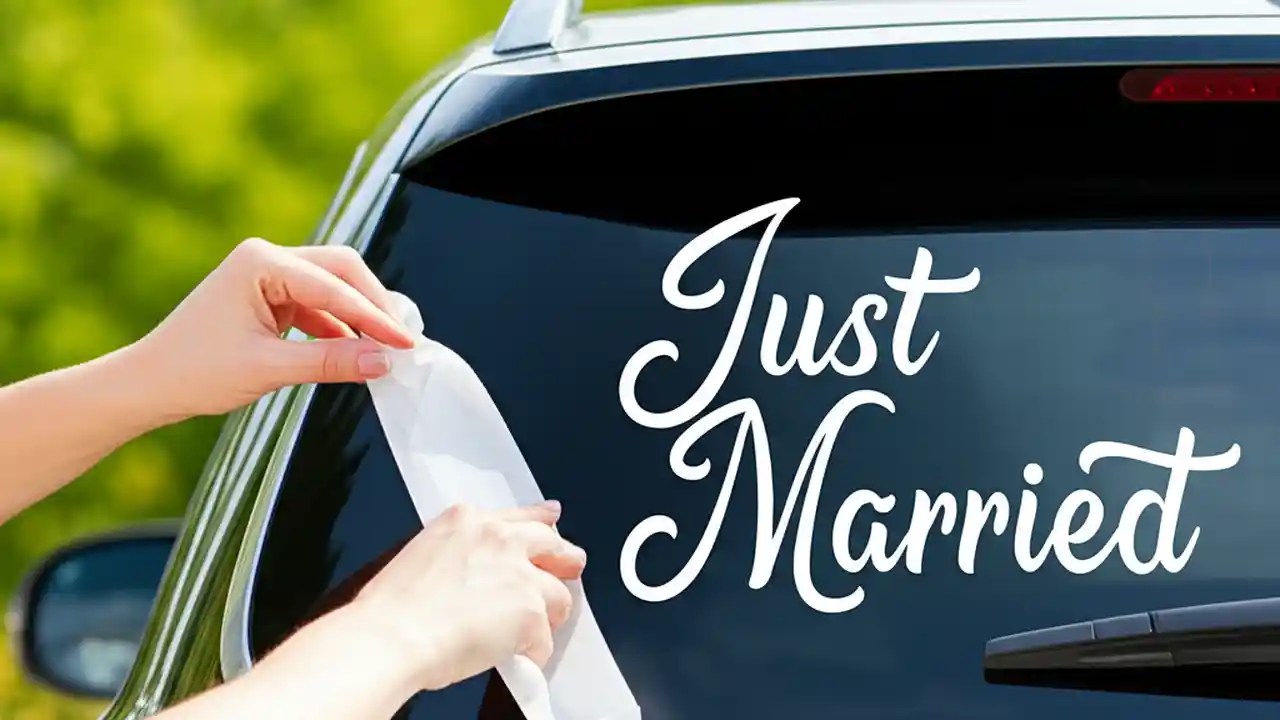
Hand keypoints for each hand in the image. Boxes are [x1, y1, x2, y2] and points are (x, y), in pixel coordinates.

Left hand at [135, 238, 414, 418]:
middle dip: (373, 305)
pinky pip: (319, 306)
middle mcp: (266, 259)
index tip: (405, 343)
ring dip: (358, 318)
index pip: (335, 286)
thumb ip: (330, 362)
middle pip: (342, 271)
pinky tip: (356, 353)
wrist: (149, 384)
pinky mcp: (270, 298)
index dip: (374, 316)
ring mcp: (268, 276)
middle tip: (402, 340)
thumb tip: (382, 362)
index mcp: (260, 263)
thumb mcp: (269, 368)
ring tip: (385, 350)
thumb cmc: (194, 372)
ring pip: (333, 288)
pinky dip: (339, 329)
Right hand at [350, 501, 586, 691]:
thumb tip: (479, 576)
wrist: (390, 636)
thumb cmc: (391, 607)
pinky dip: (533, 654)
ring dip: (546, 616)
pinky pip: (545, 639)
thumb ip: (462, 553)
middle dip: (564, 559)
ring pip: (557, 594)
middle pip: (552, 545)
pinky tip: (515, 660)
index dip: (540, 521)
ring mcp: (519, 574)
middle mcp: (499, 538)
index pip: (518, 516)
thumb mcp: (424, 554)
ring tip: (528, 635)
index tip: (551, 519)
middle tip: (571, 569)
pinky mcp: (531, 611)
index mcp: (467, 522)